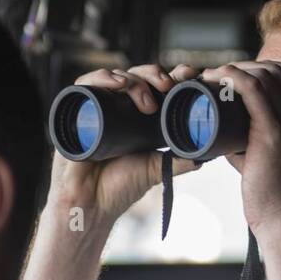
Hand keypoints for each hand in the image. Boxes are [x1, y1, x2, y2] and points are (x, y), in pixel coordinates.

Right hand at [44, 63, 199, 234]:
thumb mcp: (156, 170)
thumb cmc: (118, 188)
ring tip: (146, 100)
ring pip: (116, 77)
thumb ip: (179, 161)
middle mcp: (117, 108)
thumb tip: (204, 156)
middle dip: (155, 75)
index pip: (154, 86)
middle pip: (136, 75)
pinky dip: (101, 78)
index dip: (171, 76)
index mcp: (137, 116)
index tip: (189, 75)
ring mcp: (97, 107)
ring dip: (134, 80)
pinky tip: (116, 82)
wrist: (91, 204)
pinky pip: (86, 84)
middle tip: (168, 86)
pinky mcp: (76, 110)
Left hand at [199, 60, 280, 235]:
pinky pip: (253, 89)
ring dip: (235, 69)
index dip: (265, 68)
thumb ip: (259, 141)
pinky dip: (233, 77)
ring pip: (265, 75)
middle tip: (220, 75)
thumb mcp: (280, 159)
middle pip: (278, 70)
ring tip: (213, 76)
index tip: (239, 75)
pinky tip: (217, 76)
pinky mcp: (274, 132)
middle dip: (246, 65)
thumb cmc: (277, 196)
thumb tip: (227, 131)